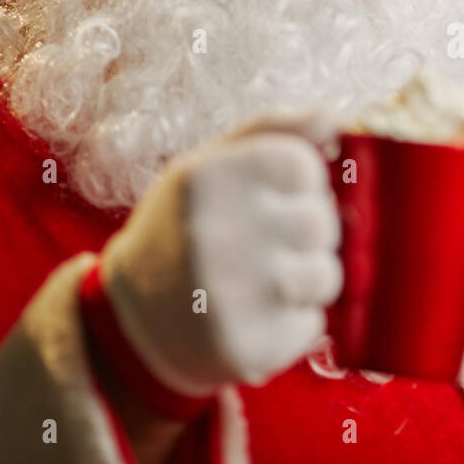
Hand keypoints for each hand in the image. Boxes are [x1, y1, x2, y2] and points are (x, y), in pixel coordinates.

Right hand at [99, 125, 343, 391]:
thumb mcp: (207, 166)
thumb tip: (332, 116)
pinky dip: (294, 322)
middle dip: (305, 232)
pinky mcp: (250, 347)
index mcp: (206, 179)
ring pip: (327, 275)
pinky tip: (254, 316)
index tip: (269, 199)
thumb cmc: (183, 229)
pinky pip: (313, 325)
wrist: (131, 324)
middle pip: (323, 220)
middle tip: (262, 245)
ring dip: (306, 279)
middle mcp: (218, 233)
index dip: (298, 183)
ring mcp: (233, 295)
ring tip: (260, 282)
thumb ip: (270, 130)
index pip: (304, 164)